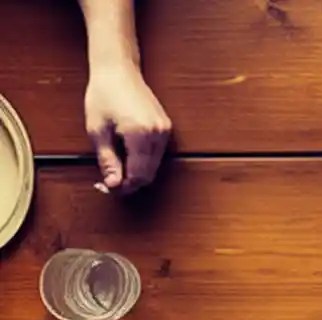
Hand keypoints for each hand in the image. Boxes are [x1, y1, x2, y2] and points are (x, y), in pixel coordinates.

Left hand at [84, 60, 170, 193]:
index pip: (138, 175)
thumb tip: (113, 183)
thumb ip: (107, 160)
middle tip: (113, 182)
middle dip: (132, 182)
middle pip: (149, 173)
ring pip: (155, 165)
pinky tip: (130, 156)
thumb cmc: (104, 94)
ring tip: (119, 168)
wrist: (118, 70)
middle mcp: (157, 134)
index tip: (111, 188)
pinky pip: (158, 153)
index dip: (125, 186)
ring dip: (138, 172)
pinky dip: (145, 160)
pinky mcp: (166, 127)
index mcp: (140, 135)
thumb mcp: (97, 130)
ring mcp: (165, 130)